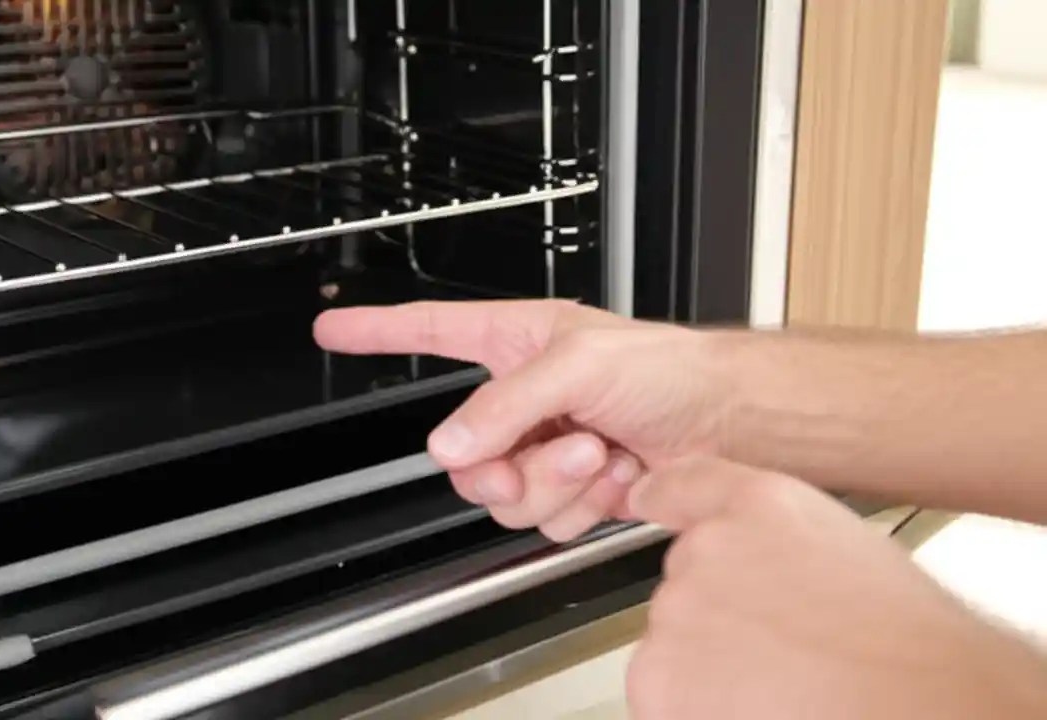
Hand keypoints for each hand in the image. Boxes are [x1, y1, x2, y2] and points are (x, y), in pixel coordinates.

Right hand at [314, 300, 731, 539]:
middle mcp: (521, 400)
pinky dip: (583, 504)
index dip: (376, 330)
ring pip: (502, 496)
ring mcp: (543, 450)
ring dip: (555, 482)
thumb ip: (505, 404)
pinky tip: (616, 473)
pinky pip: (543, 520)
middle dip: (506, 461)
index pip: (428, 331)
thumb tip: (449, 444)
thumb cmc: (668, 368)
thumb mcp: (579, 363)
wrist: (726, 422)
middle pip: (461, 453)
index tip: (331, 328)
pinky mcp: (572, 492)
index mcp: (514, 344)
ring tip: (598, 451)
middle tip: (548, 448)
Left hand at [627, 456, 1046, 719]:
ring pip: (670, 647)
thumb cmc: (910, 647)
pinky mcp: (656, 675)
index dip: (664, 496)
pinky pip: (661, 697)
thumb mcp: (852, 553)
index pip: (686, 484)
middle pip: (683, 585)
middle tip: (778, 654)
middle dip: (716, 621)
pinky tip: (757, 713)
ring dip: (706, 672)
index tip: (647, 500)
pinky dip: (693, 712)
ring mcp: (677, 609)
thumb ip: (783, 543)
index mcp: (760, 506)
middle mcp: (706, 546)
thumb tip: (762, 563)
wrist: (919, 700)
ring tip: (780, 691)